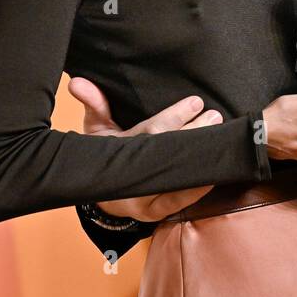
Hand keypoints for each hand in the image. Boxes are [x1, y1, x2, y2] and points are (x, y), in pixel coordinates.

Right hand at [67, 75, 215, 222]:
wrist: (101, 193)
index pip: (149, 132)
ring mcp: (142, 199)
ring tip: (219, 137)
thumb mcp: (95, 129)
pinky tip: (213, 176)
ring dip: (199, 158)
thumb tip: (76, 82)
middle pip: (166, 153)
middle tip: (214, 116)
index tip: (195, 102)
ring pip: (175, 177)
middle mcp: (130, 178)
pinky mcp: (154, 214)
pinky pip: (179, 202)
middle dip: (193, 133)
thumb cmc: (102, 154)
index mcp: (116, 152)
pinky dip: (196, 190)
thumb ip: (94, 104)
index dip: (173, 117)